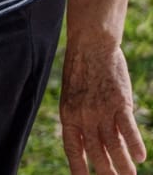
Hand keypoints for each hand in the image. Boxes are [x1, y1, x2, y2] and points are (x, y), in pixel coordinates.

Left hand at [60, 42, 146, 173]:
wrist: (90, 46)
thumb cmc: (81, 72)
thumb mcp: (71, 97)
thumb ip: (80, 120)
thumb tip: (89, 144)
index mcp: (68, 116)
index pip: (73, 149)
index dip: (78, 168)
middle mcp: (83, 117)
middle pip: (96, 153)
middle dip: (107, 171)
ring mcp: (102, 111)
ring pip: (114, 146)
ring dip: (124, 165)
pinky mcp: (119, 103)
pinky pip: (128, 130)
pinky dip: (135, 145)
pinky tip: (140, 157)